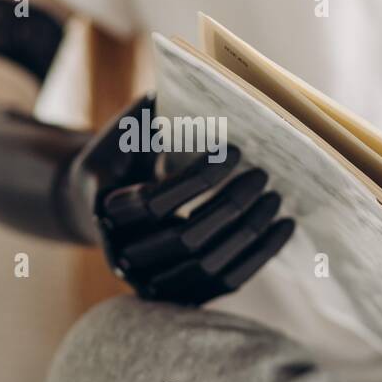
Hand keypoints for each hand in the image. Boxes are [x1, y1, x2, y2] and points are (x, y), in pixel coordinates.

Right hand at [66, 95, 294, 304]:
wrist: (99, 207)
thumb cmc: (119, 161)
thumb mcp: (123, 134)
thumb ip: (148, 115)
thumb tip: (194, 87)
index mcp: (106, 211)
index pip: (154, 202)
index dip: (197, 178)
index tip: (233, 150)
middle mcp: (123, 254)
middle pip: (184, 237)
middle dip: (229, 205)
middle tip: (262, 174)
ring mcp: (149, 282)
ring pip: (207, 265)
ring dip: (248, 232)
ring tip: (275, 199)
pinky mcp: (177, 294)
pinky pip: (223, 282)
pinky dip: (258, 256)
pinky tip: (283, 227)